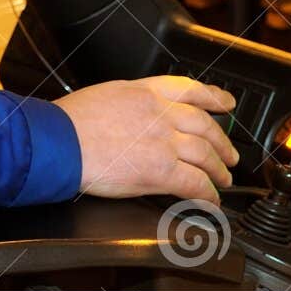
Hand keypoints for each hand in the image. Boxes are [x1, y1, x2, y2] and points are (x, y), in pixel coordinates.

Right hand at [54, 76, 239, 203]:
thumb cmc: (72, 121)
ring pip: (206, 154)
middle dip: (222, 142)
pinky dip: (208, 194)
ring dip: (219, 169)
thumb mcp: (109, 94)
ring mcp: (163, 141)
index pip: (191, 89)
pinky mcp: (160, 170)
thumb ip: (135, 102)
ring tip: (224, 179)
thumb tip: (143, 115)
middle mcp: (161, 113)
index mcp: (147, 92)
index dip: (214, 97)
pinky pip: (195, 183)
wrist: (60, 141)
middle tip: (230, 154)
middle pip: (205, 125)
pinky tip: (211, 200)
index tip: (225, 103)